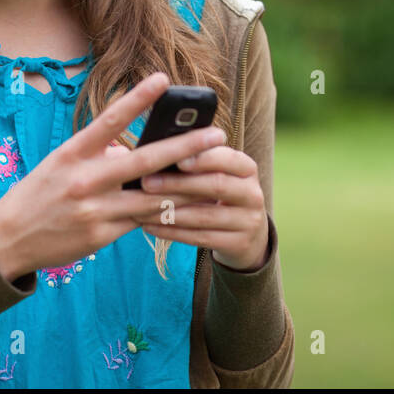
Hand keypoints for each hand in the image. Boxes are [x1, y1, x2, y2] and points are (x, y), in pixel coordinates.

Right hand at [0, 72, 228, 282]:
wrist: (9, 237)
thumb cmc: (42, 191)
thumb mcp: (63, 163)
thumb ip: (99, 154)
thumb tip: (135, 151)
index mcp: (73, 153)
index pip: (109, 120)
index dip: (137, 99)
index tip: (163, 79)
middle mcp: (84, 179)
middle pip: (144, 162)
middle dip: (185, 149)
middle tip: (216, 135)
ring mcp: (94, 209)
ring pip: (152, 198)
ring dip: (187, 187)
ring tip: (216, 176)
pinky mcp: (101, 235)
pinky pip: (140, 221)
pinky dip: (163, 212)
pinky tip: (189, 207)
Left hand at [133, 144, 269, 271]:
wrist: (248, 233)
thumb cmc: (221, 193)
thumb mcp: (220, 173)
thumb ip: (198, 161)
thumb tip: (157, 149)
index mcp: (248, 169)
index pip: (229, 159)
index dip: (203, 158)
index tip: (175, 157)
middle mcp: (253, 194)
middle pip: (216, 185)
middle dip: (179, 184)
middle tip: (147, 182)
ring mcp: (248, 221)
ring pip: (205, 216)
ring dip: (170, 212)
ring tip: (140, 208)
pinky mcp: (238, 244)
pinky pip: (200, 238)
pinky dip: (172, 232)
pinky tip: (150, 226)